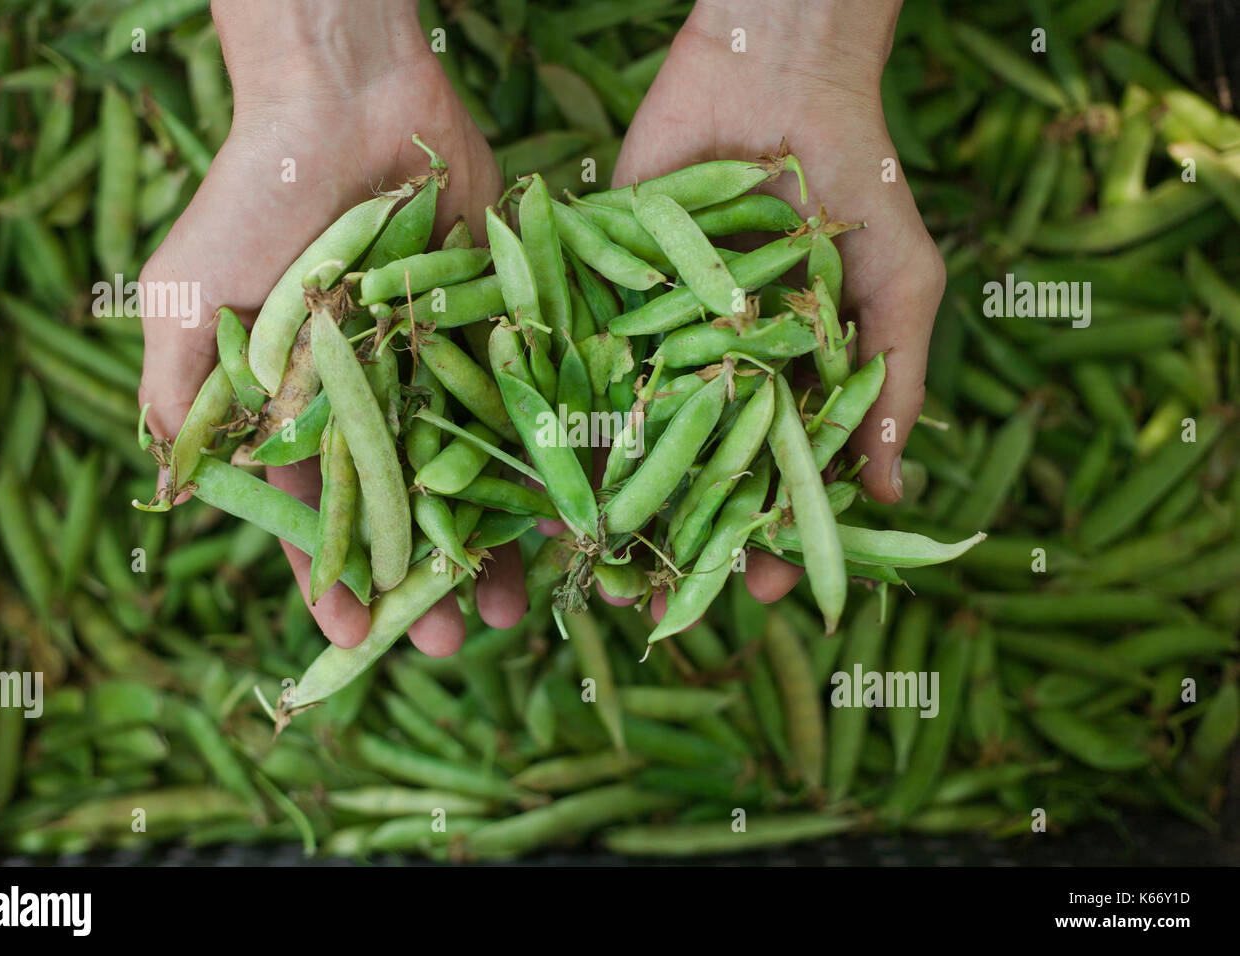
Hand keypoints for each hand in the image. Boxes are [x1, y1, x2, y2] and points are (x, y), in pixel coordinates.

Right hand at [138, 0, 521, 653]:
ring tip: (514, 604)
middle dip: (424, 584)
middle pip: (407, 517)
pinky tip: (562, 517)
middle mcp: (377, 410)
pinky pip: (526, 415)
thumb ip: (179, 398)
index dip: (331, 582)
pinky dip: (544, 464)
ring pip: (472, 483)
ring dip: (490, 546)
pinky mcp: (501, 337)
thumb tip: (177, 493)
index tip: (354, 635)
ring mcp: (442, 377)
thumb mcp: (187, 301)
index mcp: (302, 417)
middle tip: (450, 642)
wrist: (347, 106)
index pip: (316, 520)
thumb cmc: (253, 201)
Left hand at [611, 0, 945, 612]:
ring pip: (620, 436)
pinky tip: (535, 467)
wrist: (778, 78)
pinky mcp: (595, 293)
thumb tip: (890, 496)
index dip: (770, 538)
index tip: (768, 588)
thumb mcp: (898, 286)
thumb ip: (892, 387)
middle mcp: (710, 374)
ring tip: (582, 556)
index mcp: (781, 386)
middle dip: (668, 540)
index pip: (771, 483)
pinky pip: (571, 364)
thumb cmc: (858, 181)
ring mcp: (649, 339)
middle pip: (685, 475)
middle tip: (645, 602)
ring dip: (601, 499)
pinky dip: (551, 412)